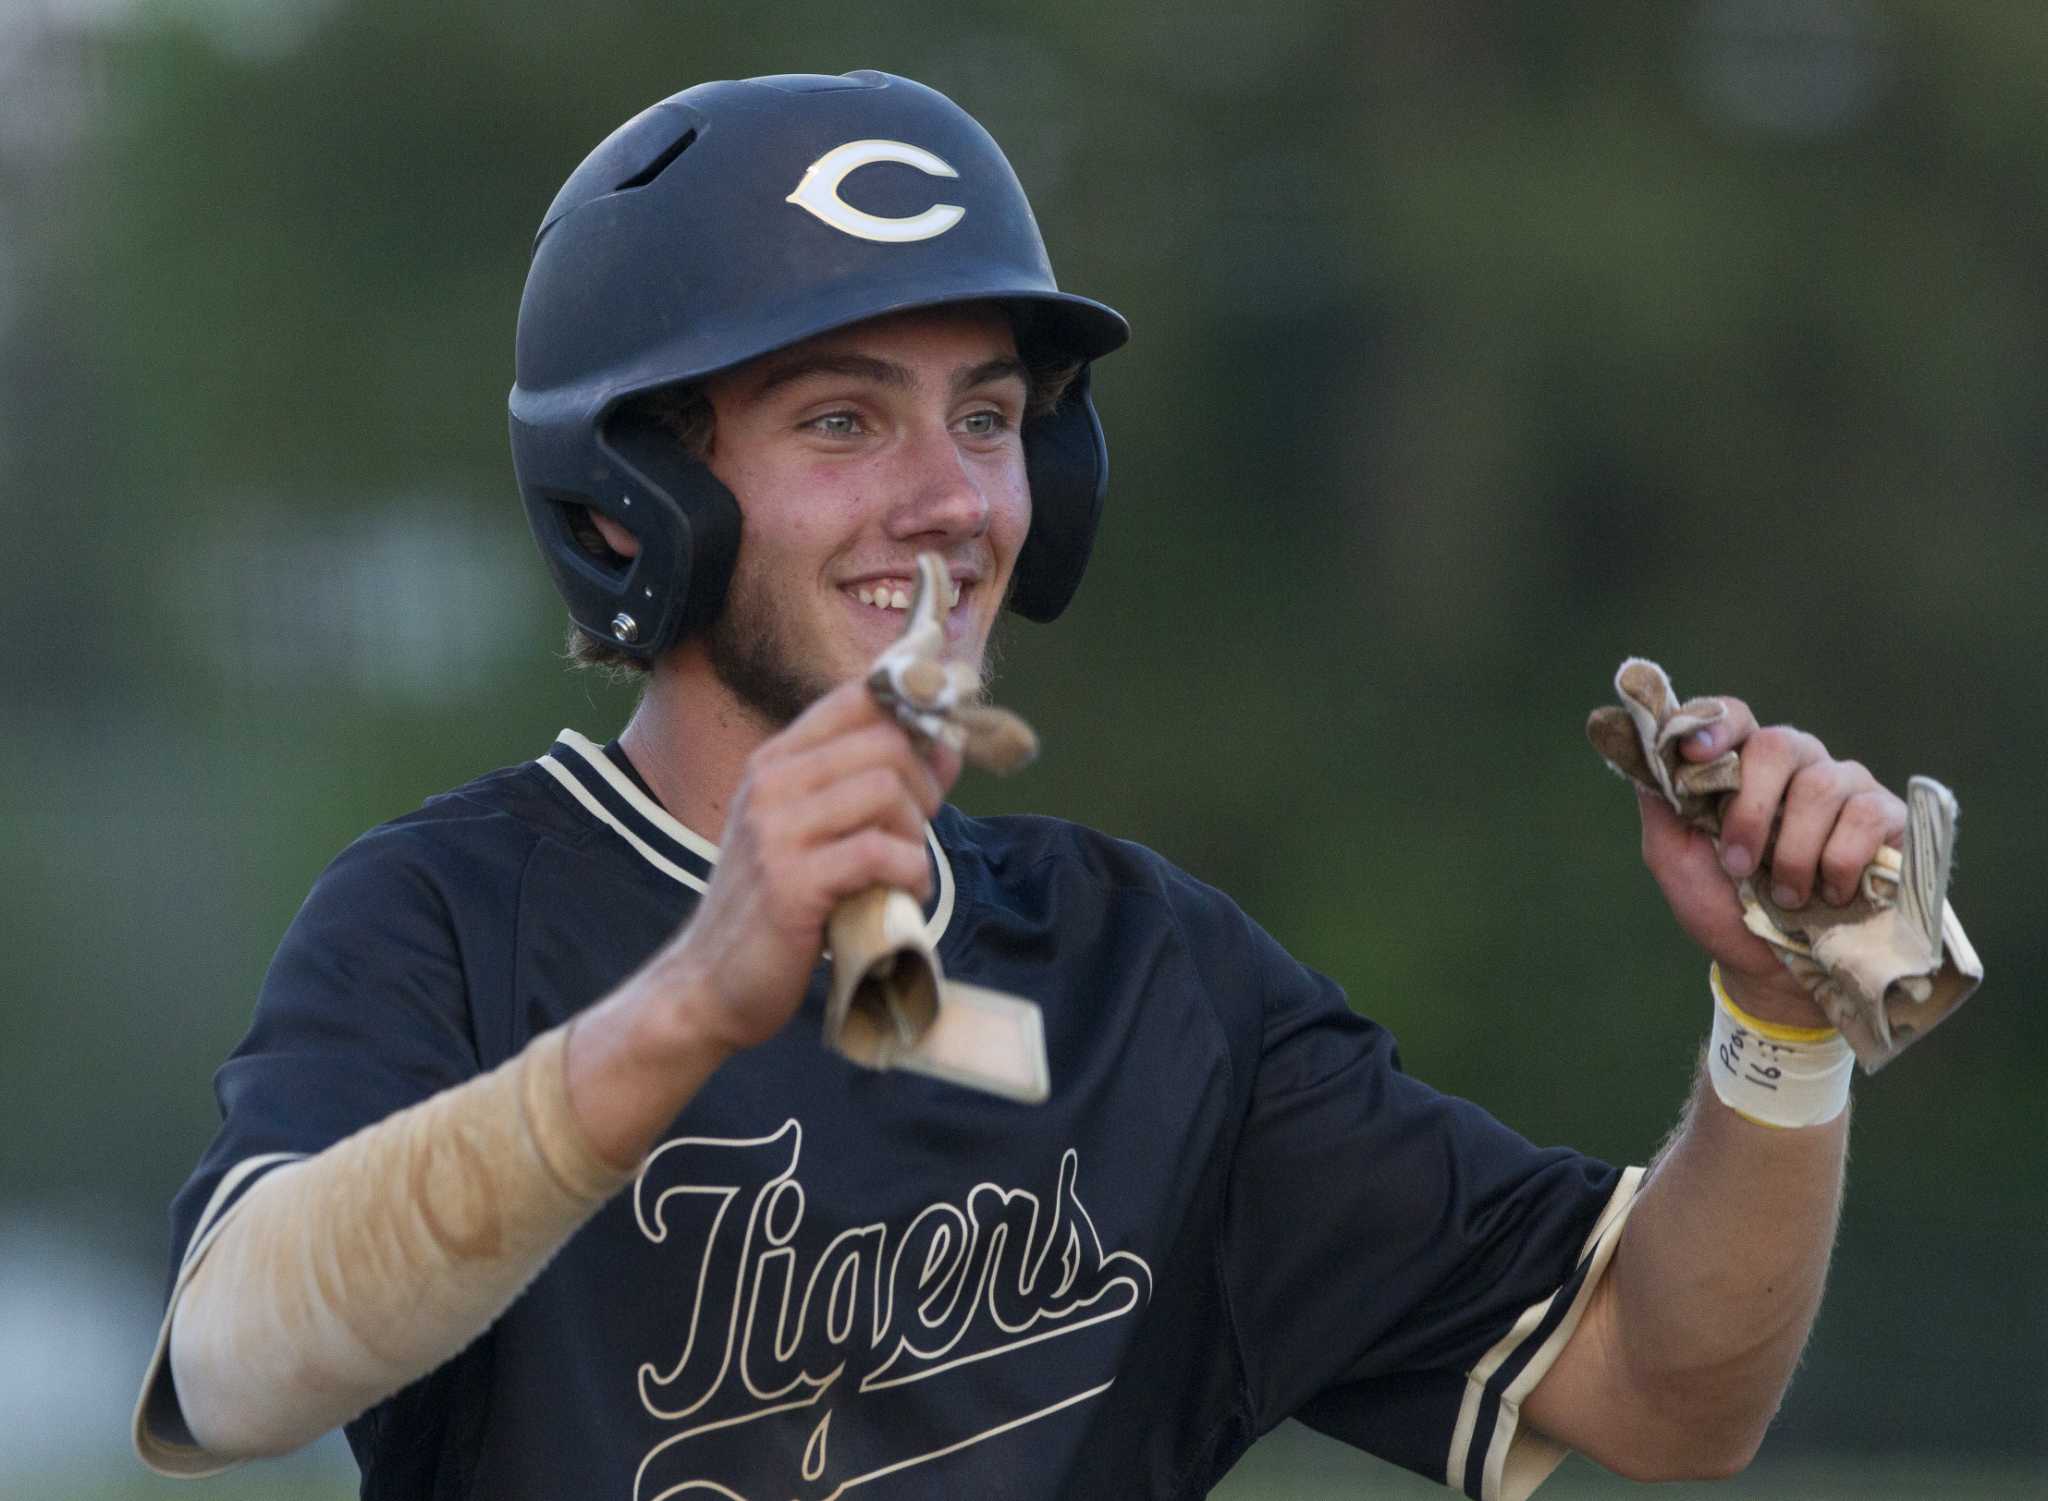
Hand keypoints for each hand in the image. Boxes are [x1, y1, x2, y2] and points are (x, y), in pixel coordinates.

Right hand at [654, 679, 961, 1056]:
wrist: (711, 983)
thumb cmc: (779, 908)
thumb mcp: (816, 833)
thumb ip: (872, 787)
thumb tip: (947, 747)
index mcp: (774, 762)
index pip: (857, 696)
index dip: (915, 714)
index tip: (939, 756)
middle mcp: (769, 783)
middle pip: (886, 743)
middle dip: (924, 789)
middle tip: (914, 835)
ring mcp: (775, 831)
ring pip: (887, 792)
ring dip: (916, 836)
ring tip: (903, 872)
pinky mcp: (790, 883)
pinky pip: (880, 854)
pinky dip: (910, 876)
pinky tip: (899, 898)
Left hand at [1634, 699, 1904, 1026]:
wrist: (1777, 974)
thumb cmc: (1724, 909)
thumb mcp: (1676, 862)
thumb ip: (1662, 807)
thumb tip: (1647, 752)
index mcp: (1744, 768)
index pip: (1734, 716)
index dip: (1716, 725)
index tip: (1696, 754)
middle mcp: (1798, 765)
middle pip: (1777, 744)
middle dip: (1750, 810)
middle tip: (1738, 865)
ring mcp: (1847, 786)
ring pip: (1820, 787)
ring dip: (1792, 853)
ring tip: (1784, 896)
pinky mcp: (1889, 818)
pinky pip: (1865, 817)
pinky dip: (1838, 864)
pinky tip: (1830, 894)